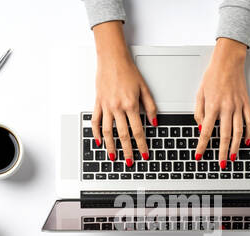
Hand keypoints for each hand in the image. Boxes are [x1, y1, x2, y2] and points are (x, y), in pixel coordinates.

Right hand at [91, 21, 156, 165]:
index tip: (144, 154)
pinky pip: (95, 121)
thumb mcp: (144, 88)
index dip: (142, 145)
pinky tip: (99, 141)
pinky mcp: (98, 103)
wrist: (112, 59)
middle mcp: (118, 108)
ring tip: (113, 156)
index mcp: (131, 105)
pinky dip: (96, 133)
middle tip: (129, 162)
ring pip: (108, 131)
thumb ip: (150, 107)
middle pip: (123, 135)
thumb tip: (154, 122)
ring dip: (111, 146)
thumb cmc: (128, 71)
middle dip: (127, 151)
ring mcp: (106, 106)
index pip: (138, 131)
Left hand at [194, 38, 249, 168]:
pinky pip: (249, 121)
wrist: (228, 61)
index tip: (199, 155)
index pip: (206, 131)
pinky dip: (249, 133)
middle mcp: (226, 108)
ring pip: (238, 131)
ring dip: (235, 147)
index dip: (202, 146)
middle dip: (222, 152)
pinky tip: (246, 141)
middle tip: (221, 164)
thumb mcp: (200, 93)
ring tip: (233, 157)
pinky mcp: (246, 103)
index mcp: (213, 106)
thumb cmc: (213, 75)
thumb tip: (202, 128)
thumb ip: (199, 112)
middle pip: (224, 136)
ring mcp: (238, 106)